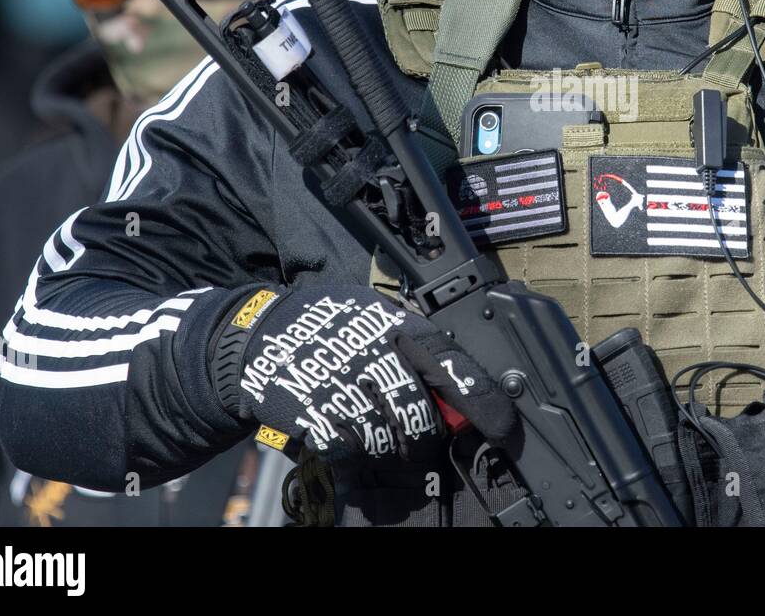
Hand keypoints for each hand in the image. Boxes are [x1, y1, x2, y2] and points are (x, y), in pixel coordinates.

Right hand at [211, 285, 515, 462]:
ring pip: (391, 440)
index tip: (503, 427)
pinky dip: (357, 451)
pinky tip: (350, 434)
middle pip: (423, 417)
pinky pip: (354, 450)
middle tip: (421, 434)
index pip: (454, 365)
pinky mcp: (317, 416)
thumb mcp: (377, 314)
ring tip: (382, 433)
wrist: (261, 335)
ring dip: (393, 447)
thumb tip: (459, 378)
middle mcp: (376, 356)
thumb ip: (417, 342)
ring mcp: (345, 389)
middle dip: (427, 434)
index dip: (483, 401)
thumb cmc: (328, 321)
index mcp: (398, 326)